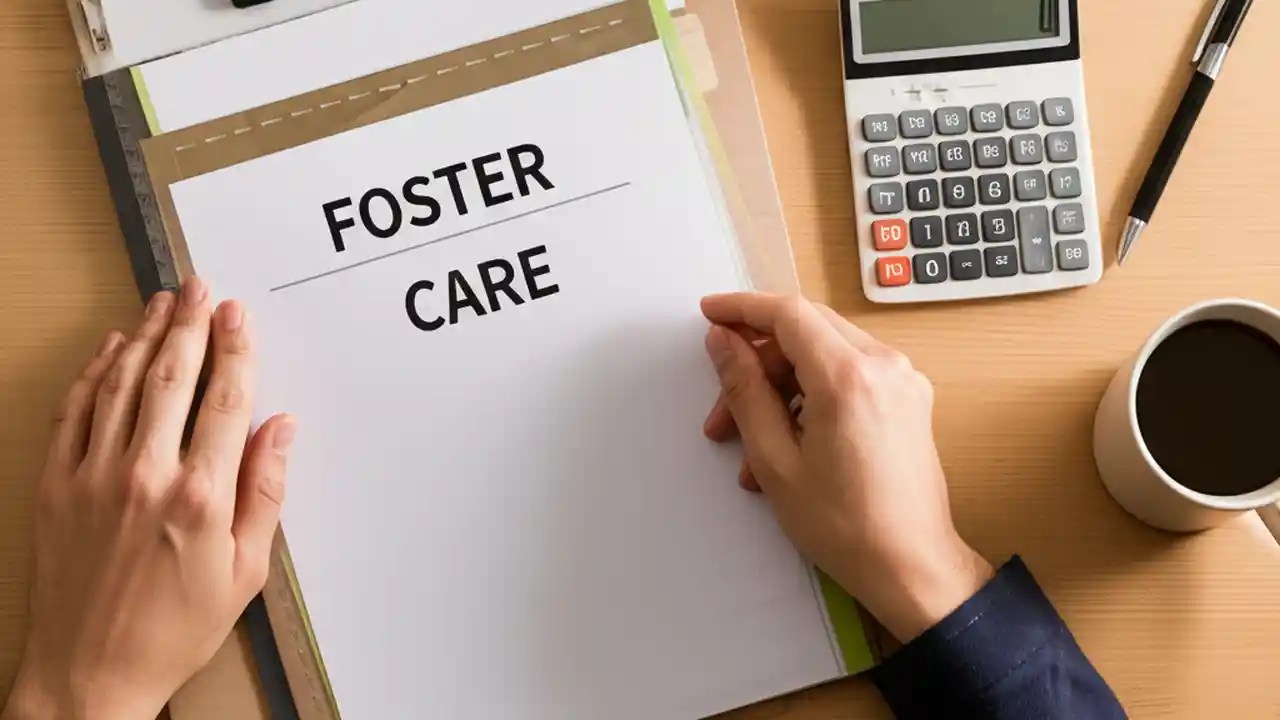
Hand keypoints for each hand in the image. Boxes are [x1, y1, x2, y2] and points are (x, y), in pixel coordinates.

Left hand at [3, 278, 293, 719]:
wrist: (90, 674)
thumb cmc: (174, 629)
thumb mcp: (245, 570)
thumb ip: (265, 493)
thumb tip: (280, 431)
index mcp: (200, 497)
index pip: (224, 401)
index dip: (235, 350)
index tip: (238, 316)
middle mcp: (144, 476)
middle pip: (171, 379)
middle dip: (189, 325)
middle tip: (199, 288)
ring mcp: (93, 477)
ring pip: (119, 385)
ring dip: (143, 337)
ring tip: (160, 304)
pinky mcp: (55, 487)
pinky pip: (73, 413)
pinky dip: (92, 374)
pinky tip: (110, 350)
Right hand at [700, 293, 991, 641]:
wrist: (911, 566)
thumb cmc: (847, 526)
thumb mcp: (775, 459)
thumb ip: (745, 390)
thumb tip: (723, 343)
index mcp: (849, 378)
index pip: (788, 314)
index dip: (742, 309)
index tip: (710, 314)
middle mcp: (884, 366)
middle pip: (806, 330)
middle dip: (757, 359)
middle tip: (723, 402)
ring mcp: (902, 381)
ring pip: (825, 353)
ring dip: (781, 383)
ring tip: (750, 439)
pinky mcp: (908, 398)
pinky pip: (849, 375)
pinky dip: (811, 395)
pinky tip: (787, 441)